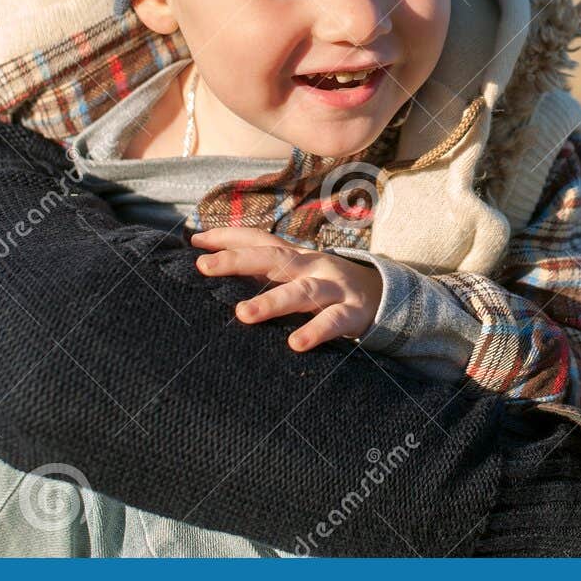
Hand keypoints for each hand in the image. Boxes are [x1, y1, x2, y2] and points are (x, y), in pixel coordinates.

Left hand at [189, 225, 382, 351]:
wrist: (385, 295)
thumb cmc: (328, 286)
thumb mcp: (299, 274)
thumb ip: (266, 272)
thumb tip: (216, 270)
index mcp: (296, 257)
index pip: (260, 239)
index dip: (228, 236)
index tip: (195, 239)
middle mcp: (312, 266)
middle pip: (273, 258)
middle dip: (238, 260)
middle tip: (204, 267)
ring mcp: (333, 288)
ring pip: (301, 292)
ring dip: (272, 301)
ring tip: (244, 314)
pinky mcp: (352, 313)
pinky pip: (332, 322)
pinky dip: (315, 331)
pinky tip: (295, 344)